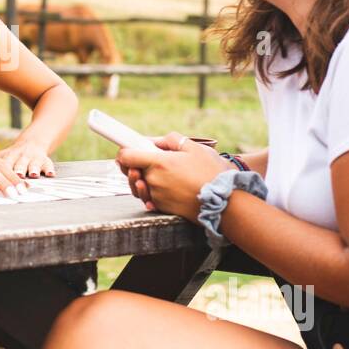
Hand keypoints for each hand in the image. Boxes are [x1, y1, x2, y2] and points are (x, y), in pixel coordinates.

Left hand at [0, 139, 54, 177]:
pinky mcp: (45, 160)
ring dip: (33, 168)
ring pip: (33, 163)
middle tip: (15, 179)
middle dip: (17, 171)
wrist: (33, 141)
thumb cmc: (13, 155)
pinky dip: (49, 169)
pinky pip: (48, 164)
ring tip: (33, 175)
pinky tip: (50, 174)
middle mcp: (20, 157)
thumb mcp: (1, 157)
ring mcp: (33, 158)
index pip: (2, 166)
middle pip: (18, 164)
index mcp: (8, 157)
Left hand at [117, 133, 232, 218]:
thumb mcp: (194, 148)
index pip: (127, 156)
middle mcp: (153, 181)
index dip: (124, 151)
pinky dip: (149, 193)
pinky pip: (148, 199)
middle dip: (135, 165)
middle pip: (132, 171)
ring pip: (139, 186)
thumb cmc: (211, 173)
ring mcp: (157, 196)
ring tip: (150, 174)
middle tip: (143, 160)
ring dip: (141, 180)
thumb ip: (171, 140)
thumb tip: (155, 142)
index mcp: (159, 163)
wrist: (224, 201)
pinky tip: (155, 190)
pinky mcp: (162, 208)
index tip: (125, 148)